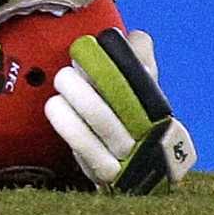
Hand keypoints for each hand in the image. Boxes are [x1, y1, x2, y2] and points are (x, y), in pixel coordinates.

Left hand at [46, 28, 194, 192]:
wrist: (133, 177)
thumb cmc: (130, 125)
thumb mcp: (140, 94)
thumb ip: (139, 63)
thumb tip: (137, 37)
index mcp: (159, 109)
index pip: (147, 82)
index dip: (127, 62)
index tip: (99, 45)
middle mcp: (149, 134)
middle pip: (126, 100)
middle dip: (98, 73)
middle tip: (74, 60)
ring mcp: (129, 156)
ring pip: (104, 122)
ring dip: (79, 95)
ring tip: (62, 79)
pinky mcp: (106, 174)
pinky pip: (87, 148)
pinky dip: (70, 125)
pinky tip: (55, 106)